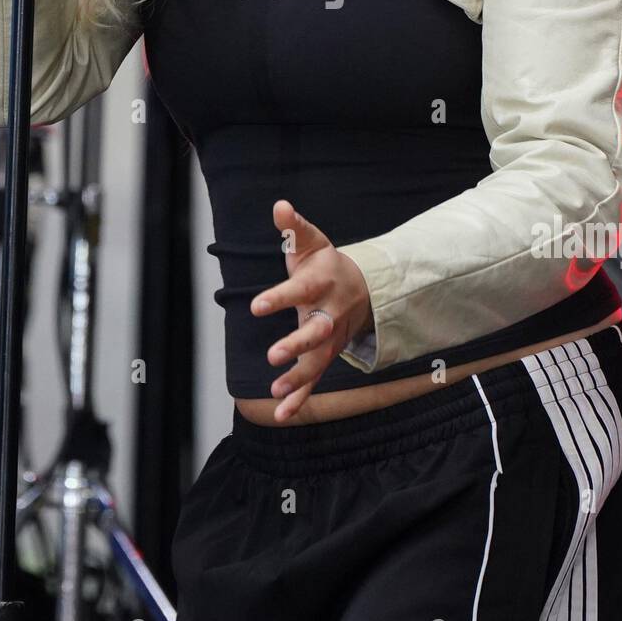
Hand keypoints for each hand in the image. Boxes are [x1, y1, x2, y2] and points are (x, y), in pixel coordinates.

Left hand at [250, 199, 374, 420]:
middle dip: (297, 344)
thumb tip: (279, 206)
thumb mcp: (312, 242)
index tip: (256, 306)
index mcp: (321, 282)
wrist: (365, 288)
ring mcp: (331, 337)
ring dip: (298, 377)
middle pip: (317, 331)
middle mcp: (329, 312)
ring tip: (275, 391)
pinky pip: (315, 379)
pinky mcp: (327, 354)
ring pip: (318, 361)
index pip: (300, 290)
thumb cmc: (326, 263)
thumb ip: (294, 228)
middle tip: (274, 355)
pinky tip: (282, 414)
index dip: (279, 297)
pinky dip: (300, 398)